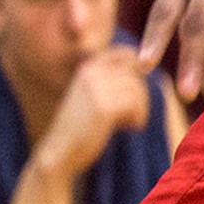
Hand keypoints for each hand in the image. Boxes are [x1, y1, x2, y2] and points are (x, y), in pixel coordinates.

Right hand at [38, 46, 150, 176]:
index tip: (137, 90)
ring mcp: (95, 88)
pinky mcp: (103, 106)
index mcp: (86, 68)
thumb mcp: (91, 96)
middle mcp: (90, 73)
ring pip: (137, 90)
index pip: (124, 53)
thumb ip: (110, 81)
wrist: (60, 150)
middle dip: (140, 95)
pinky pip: (135, 104)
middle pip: (134, 74)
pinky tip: (129, 128)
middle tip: (132, 115)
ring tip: (130, 123)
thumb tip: (144, 68)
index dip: (138, 68)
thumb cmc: (80, 127)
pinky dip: (138, 118)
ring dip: (140, 109)